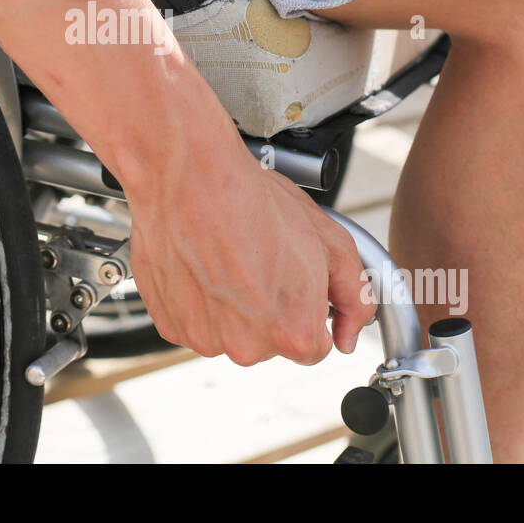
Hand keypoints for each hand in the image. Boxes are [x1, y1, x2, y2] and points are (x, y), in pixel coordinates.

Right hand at [125, 141, 376, 365]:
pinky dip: (197, 301)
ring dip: (231, 306)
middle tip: (258, 261)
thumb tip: (349, 337)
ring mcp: (203, 338)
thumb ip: (353, 299)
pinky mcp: (170, 323)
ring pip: (229, 334)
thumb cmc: (253, 200)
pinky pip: (193, 323)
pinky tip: (202, 265)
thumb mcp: (331, 242)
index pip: (313, 346)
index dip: (308, 310)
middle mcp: (246, 346)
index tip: (291, 281)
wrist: (189, 176)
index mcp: (292, 332)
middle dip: (269, 308)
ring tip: (227, 259)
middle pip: (269, 342)